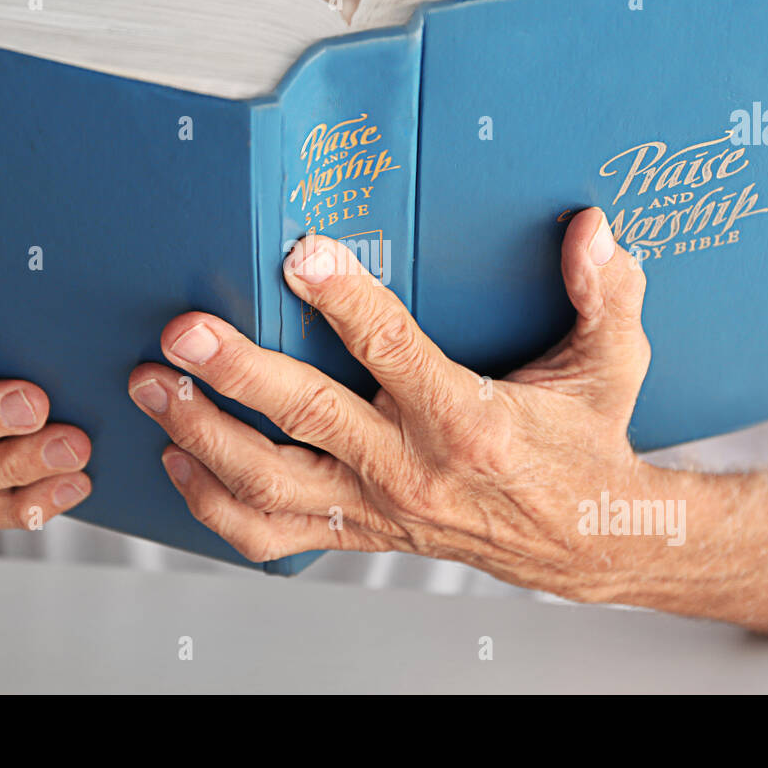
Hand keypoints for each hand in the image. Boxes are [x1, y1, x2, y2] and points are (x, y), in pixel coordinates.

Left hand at [128, 208, 649, 594]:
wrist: (582, 540)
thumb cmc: (585, 447)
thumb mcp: (611, 364)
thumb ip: (606, 292)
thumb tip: (595, 227)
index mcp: (469, 420)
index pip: (394, 350)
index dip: (345, 300)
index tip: (301, 254)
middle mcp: (411, 469)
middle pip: (307, 417)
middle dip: (234, 370)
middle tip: (182, 331)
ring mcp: (377, 508)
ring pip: (269, 483)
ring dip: (202, 436)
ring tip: (156, 387)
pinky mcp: (360, 530)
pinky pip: (271, 533)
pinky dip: (214, 505)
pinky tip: (179, 461)